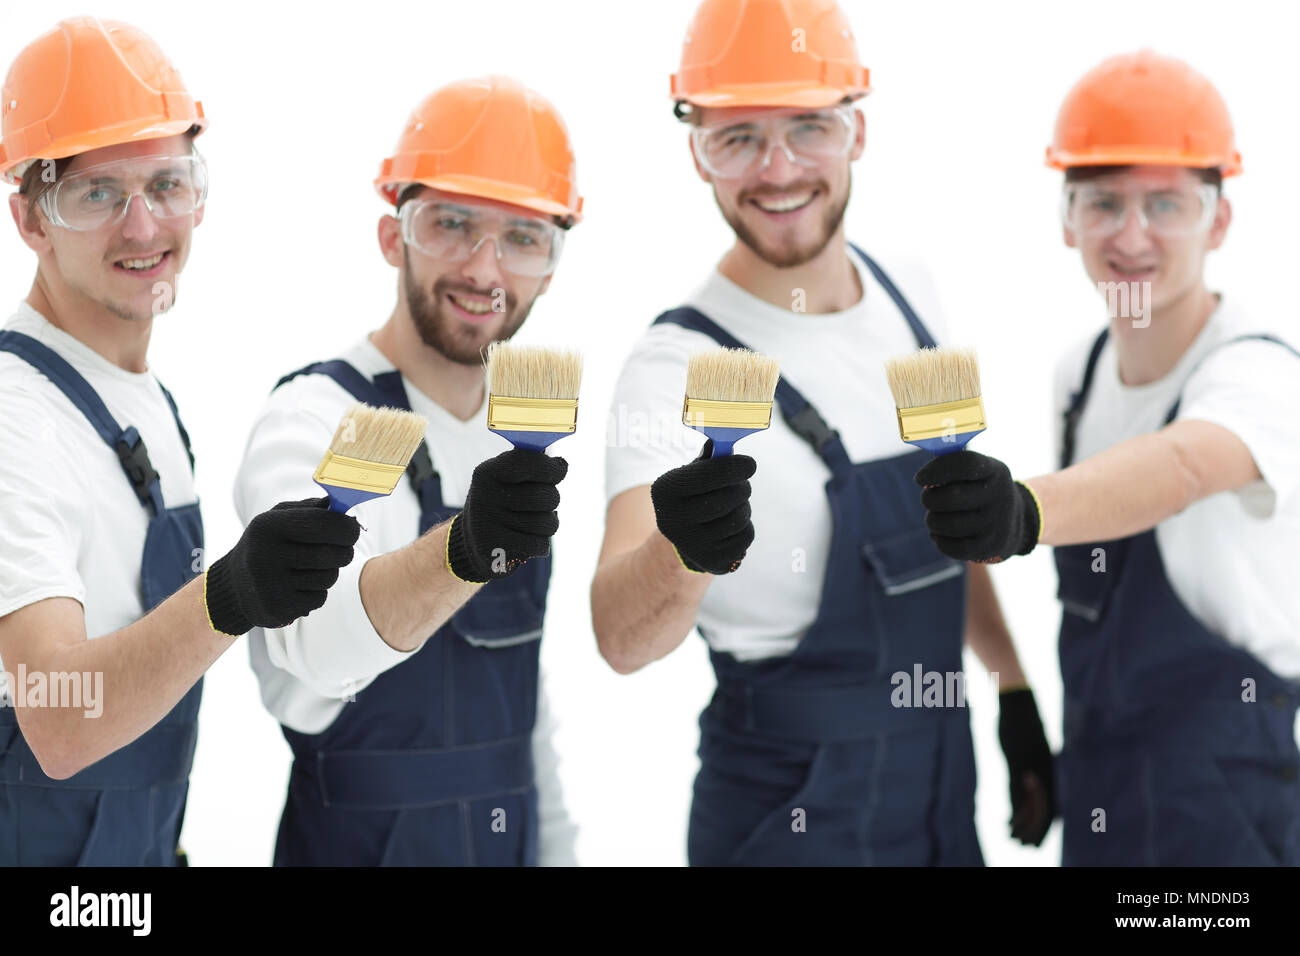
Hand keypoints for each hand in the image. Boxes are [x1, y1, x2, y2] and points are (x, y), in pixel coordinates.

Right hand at [205, 496, 360, 635]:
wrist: (235, 585)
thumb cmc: (268, 543)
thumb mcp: (279, 517)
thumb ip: (312, 508)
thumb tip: (344, 505)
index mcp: (268, 526)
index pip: (323, 524)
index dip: (347, 528)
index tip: (353, 529)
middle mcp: (265, 555)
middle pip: (331, 554)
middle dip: (344, 552)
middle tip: (343, 550)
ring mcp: (270, 585)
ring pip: (328, 578)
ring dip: (330, 573)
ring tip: (313, 569)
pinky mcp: (277, 609)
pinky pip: (319, 599)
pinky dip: (317, 593)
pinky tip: (299, 587)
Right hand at [446, 448, 567, 582]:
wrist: (473, 541)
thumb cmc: (500, 500)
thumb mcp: (505, 476)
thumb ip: (529, 463)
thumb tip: (560, 464)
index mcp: (487, 473)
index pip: (529, 463)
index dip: (553, 468)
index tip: (560, 468)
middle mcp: (485, 497)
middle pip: (547, 496)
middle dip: (552, 498)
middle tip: (542, 501)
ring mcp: (489, 526)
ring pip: (548, 522)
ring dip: (548, 522)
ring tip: (534, 521)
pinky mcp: (498, 551)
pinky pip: (540, 544)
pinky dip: (541, 544)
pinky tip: (529, 539)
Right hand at [650, 441, 754, 574]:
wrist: (683, 539)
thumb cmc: (693, 495)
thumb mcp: (693, 473)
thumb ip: (710, 458)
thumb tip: (724, 441)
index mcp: (664, 490)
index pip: (706, 475)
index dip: (733, 467)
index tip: (750, 464)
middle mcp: (672, 520)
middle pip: (727, 499)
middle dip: (742, 488)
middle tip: (742, 485)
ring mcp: (691, 546)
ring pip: (739, 518)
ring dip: (744, 508)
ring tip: (734, 506)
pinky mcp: (711, 562)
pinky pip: (746, 538)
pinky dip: (745, 529)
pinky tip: (731, 528)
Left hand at [915, 450, 1040, 562]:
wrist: (1012, 524)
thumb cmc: (980, 491)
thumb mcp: (977, 472)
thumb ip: (951, 467)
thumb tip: (922, 478)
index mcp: (996, 471)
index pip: (966, 464)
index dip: (937, 469)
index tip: (919, 478)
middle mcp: (1000, 496)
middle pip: (950, 497)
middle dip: (929, 498)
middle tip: (928, 498)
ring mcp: (997, 524)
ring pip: (946, 524)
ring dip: (932, 520)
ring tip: (936, 517)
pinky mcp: (989, 548)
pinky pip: (951, 547)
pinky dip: (938, 540)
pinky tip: (940, 534)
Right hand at [998, 687, 1056, 845]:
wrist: (1018, 700)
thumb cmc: (1023, 721)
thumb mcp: (1030, 745)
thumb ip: (1032, 764)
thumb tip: (1030, 778)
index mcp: (1050, 768)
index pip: (1055, 806)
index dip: (1047, 826)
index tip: (1039, 839)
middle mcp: (1045, 771)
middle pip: (1046, 811)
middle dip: (1037, 832)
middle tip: (1029, 847)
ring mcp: (1031, 768)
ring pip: (1031, 806)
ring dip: (1023, 827)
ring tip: (1013, 839)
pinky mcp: (1017, 764)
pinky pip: (1017, 796)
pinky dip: (1014, 813)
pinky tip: (1007, 824)